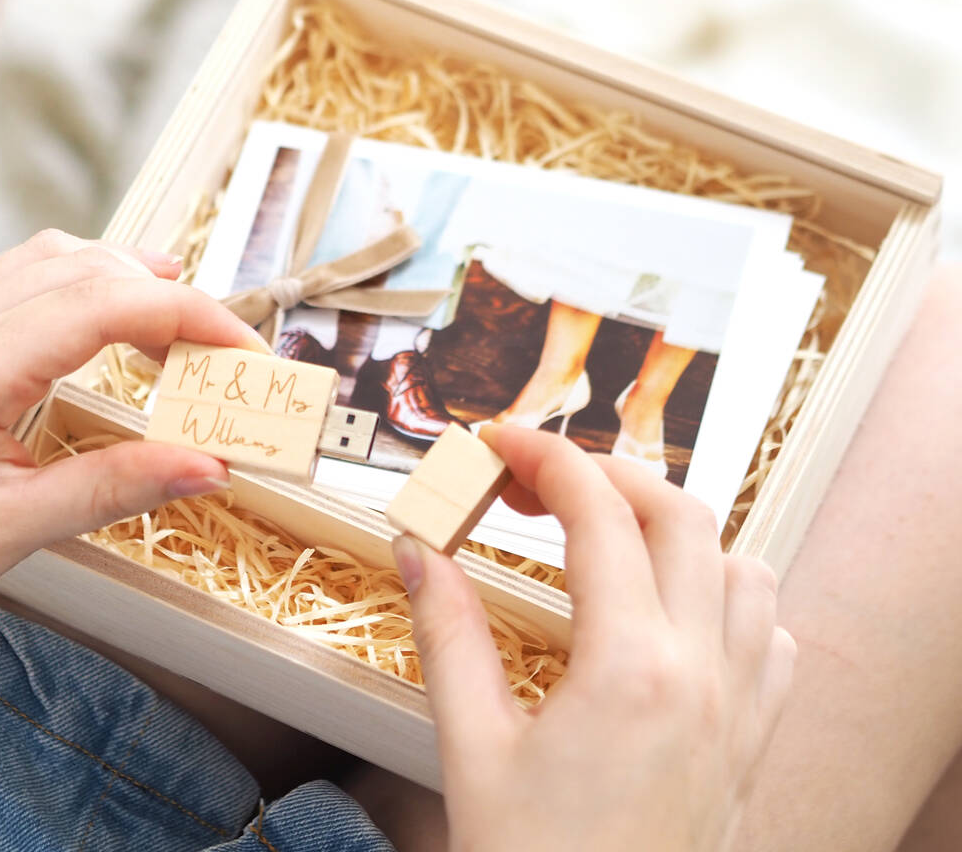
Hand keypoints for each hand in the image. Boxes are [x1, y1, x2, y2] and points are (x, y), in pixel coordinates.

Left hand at [0, 229, 269, 624]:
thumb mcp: (7, 532)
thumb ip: (112, 490)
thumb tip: (207, 466)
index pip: (106, 303)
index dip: (190, 316)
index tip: (244, 350)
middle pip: (89, 269)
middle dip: (172, 300)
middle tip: (222, 355)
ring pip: (54, 260)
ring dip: (130, 282)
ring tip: (178, 328)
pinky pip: (25, 279)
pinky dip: (87, 283)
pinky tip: (111, 314)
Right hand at [392, 425, 794, 851]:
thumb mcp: (472, 749)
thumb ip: (446, 633)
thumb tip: (418, 548)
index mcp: (630, 669)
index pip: (597, 516)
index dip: (544, 459)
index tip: (500, 441)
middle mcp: (702, 674)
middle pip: (679, 515)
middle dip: (607, 474)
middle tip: (539, 479)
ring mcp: (739, 708)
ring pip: (742, 564)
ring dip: (676, 526)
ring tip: (609, 531)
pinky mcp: (751, 742)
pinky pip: (773, 635)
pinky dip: (731, 592)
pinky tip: (680, 606)